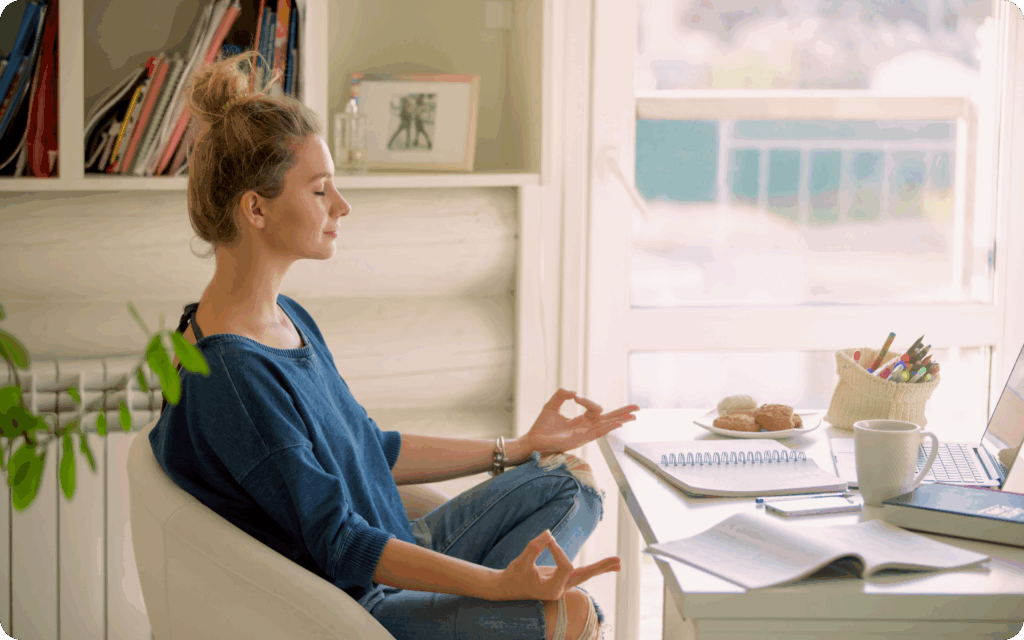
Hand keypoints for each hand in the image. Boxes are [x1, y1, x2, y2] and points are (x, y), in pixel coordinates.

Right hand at [486, 529, 620, 601]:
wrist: (505, 588)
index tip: (547, 539)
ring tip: (618, 563)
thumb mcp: (520, 562)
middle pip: (584, 577)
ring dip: (600, 568)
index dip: (558, 550)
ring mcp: (561, 585)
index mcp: (551, 590)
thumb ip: (534, 548)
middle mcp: (559, 590)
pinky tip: (606, 566)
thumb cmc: (512, 576)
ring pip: (584, 576)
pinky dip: (592, 569)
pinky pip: (579, 574)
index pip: (565, 566)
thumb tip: (549, 533)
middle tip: (619, 561)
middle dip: (600, 568)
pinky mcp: (560, 580)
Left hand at [525, 388, 638, 454]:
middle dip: (622, 413)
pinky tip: (618, 423)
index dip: (588, 401)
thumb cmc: (542, 426)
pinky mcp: (579, 440)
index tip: (576, 397)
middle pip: (608, 419)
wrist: (532, 440)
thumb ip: (562, 395)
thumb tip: (574, 391)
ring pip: (606, 426)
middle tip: (637, 408)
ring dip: (619, 420)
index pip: (594, 409)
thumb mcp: (552, 405)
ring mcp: (584, 435)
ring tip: (632, 416)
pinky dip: (608, 427)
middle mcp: (585, 428)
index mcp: (581, 421)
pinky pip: (597, 433)